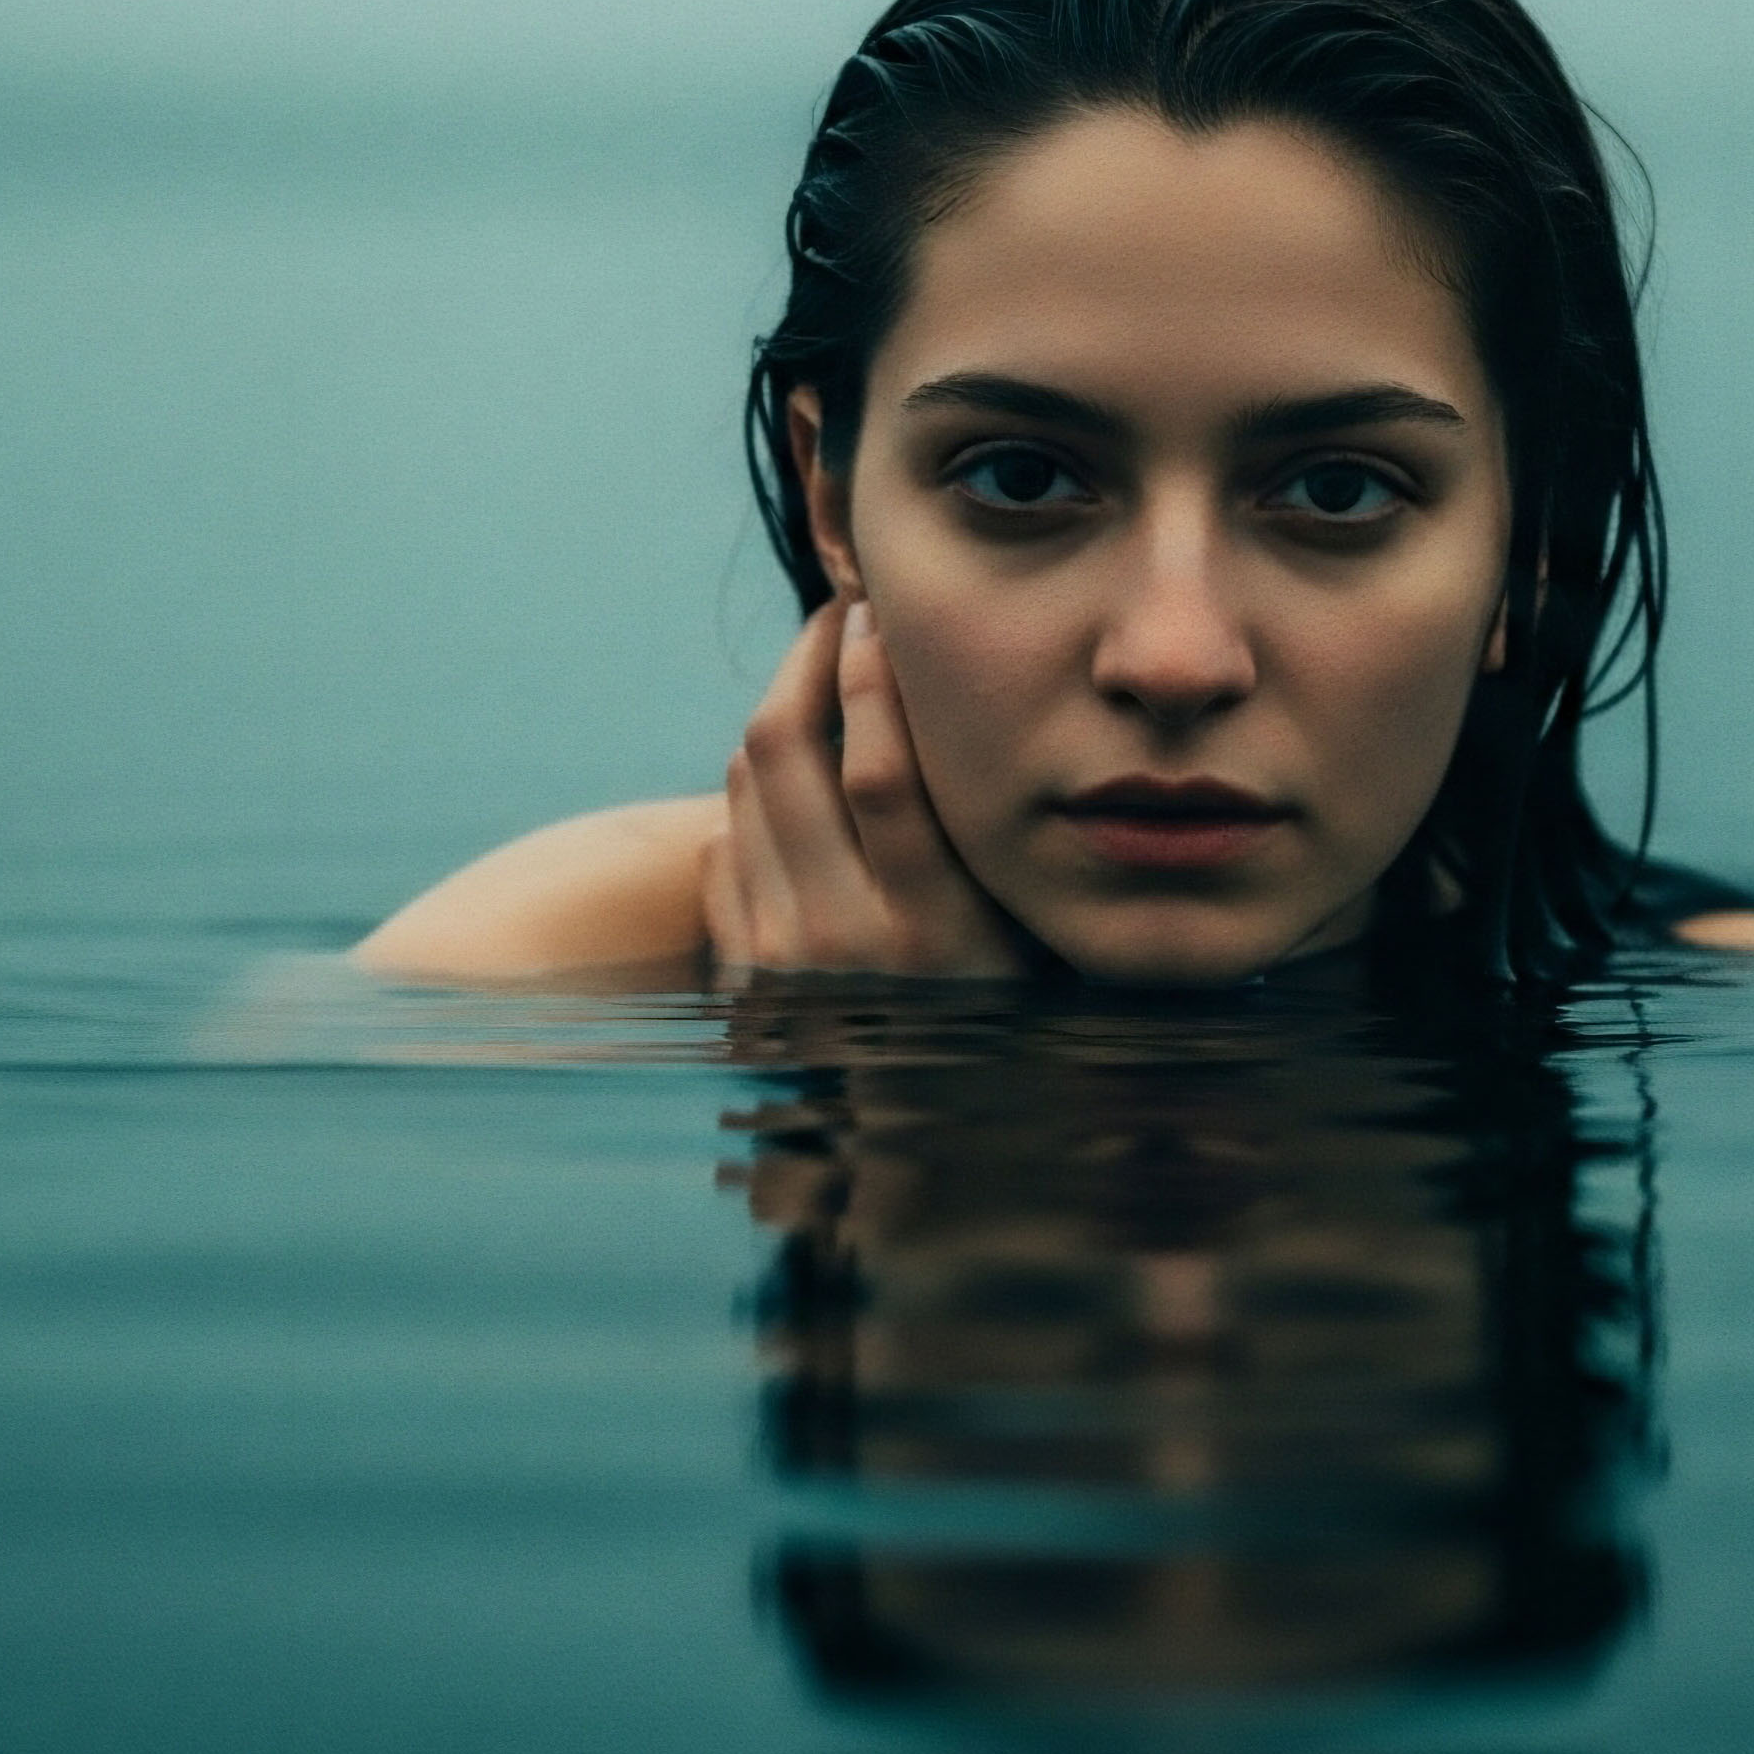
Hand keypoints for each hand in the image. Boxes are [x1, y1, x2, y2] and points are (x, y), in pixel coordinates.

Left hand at [704, 599, 1028, 979]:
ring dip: (777, 710)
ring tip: (821, 672)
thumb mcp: (1031, 936)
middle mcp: (845, 944)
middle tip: (840, 616)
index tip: (882, 616)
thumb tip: (946, 698)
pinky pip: (722, 844)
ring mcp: (780, 959)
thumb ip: (990, 841)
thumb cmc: (1014, 1012)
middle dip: (806, 660)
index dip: (873, 675)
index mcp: (933, 935)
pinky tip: (798, 769)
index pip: (881, 773)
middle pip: (787, 756)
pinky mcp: (740, 973)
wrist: (927, 1137)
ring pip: (744, 787)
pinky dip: (753, 790)